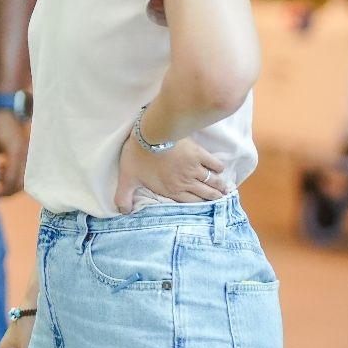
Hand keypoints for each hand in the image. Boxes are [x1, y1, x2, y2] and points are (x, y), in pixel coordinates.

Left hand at [0, 109, 28, 197]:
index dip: (3, 190)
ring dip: (13, 183)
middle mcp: (25, 154)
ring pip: (25, 178)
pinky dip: (16, 174)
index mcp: (15, 153)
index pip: (12, 180)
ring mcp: (29, 152)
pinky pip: (25, 169)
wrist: (4, 108)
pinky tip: (4, 168)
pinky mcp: (28, 151)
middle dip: (9, 190)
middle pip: (22, 183)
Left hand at [113, 131, 228, 213]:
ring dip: (220, 186)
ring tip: (225, 188)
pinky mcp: (199, 154)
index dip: (202, 206)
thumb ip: (124, 197)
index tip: (208, 207)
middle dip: (215, 198)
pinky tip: (220, 169)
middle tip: (221, 199)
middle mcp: (187, 182)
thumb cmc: (137, 157)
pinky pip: (215, 164)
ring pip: (213, 181)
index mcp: (172, 190)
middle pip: (207, 194)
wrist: (149, 135)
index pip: (192, 203)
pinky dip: (219, 168)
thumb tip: (123, 212)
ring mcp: (195, 168)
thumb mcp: (127, 179)